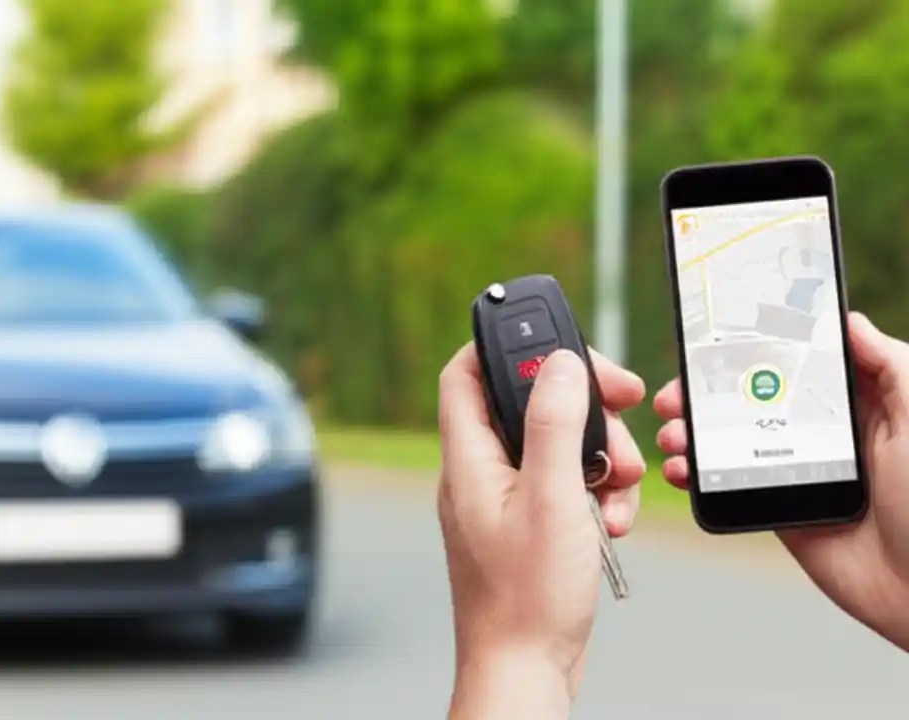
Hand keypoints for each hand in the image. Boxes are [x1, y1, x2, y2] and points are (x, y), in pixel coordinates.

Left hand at [439, 345, 646, 717]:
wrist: (524, 669)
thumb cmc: (526, 599)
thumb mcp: (551, 499)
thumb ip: (555, 425)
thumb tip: (561, 364)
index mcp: (469, 457)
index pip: (467, 372)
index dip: (507, 345)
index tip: (561, 345)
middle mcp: (481, 471)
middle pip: (529, 403)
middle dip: (583, 406)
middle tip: (621, 411)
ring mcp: (506, 499)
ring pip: (557, 444)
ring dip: (599, 455)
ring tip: (616, 487)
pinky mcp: (530, 524)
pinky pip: (566, 485)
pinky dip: (595, 493)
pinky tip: (608, 521)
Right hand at [655, 312, 908, 651]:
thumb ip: (889, 366)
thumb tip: (850, 321)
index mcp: (856, 405)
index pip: (795, 363)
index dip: (751, 350)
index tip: (712, 341)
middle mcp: (821, 433)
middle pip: (749, 397)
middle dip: (705, 391)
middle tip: (677, 392)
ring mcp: (794, 469)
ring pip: (729, 438)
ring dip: (691, 431)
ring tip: (673, 434)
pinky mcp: (776, 507)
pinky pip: (726, 483)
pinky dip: (696, 475)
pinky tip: (682, 469)